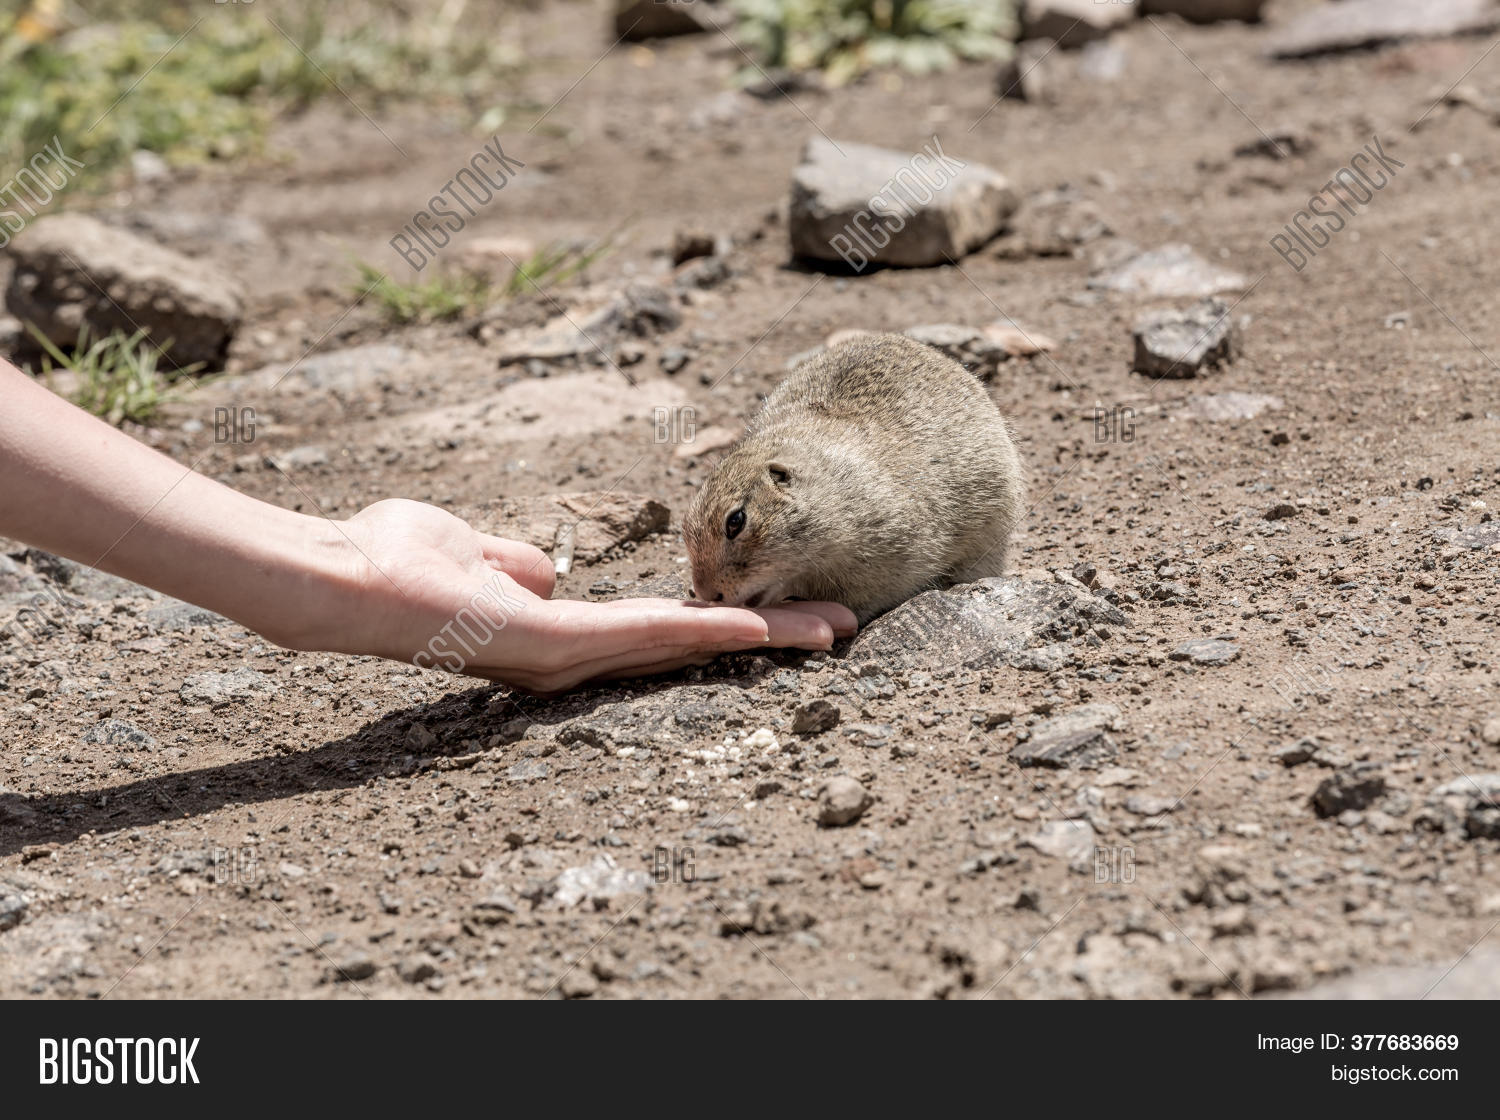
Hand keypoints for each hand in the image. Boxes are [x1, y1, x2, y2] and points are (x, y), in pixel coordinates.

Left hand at [309, 500, 855, 694]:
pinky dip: (707, 629)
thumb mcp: (471, 550)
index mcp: (559, 638)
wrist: (343, 580)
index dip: (722, 626)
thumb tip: (546, 570)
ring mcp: (567, 656)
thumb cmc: (394, 563)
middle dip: (769, 638)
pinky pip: (645, 633)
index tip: (779, 617)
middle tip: (840, 630)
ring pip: (683, 645)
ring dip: (761, 636)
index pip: (658, 631)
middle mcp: (573, 659)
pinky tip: (760, 625)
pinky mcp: (555, 644)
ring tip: (830, 630)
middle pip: (688, 647)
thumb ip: (515, 559)